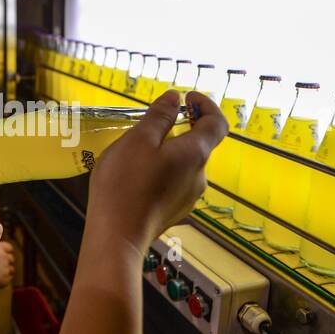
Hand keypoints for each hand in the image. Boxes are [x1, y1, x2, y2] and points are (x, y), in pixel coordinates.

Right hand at [0, 241, 15, 292]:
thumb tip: (1, 252)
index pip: (9, 247)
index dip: (7, 251)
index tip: (4, 254)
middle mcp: (4, 257)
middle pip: (11, 258)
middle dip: (7, 262)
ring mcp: (6, 269)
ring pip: (11, 269)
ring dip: (6, 271)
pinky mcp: (6, 279)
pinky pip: (9, 278)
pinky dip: (4, 279)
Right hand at [86, 90, 226, 252]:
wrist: (117, 236)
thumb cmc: (125, 184)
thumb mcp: (138, 140)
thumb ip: (159, 116)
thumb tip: (175, 97)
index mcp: (195, 154)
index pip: (217, 123)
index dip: (207, 105)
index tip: (188, 98)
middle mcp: (199, 176)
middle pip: (199, 144)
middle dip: (181, 128)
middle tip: (152, 124)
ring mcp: (189, 197)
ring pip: (184, 165)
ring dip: (168, 152)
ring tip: (137, 153)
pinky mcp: (175, 211)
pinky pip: (174, 183)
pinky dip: (162, 172)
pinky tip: (136, 177)